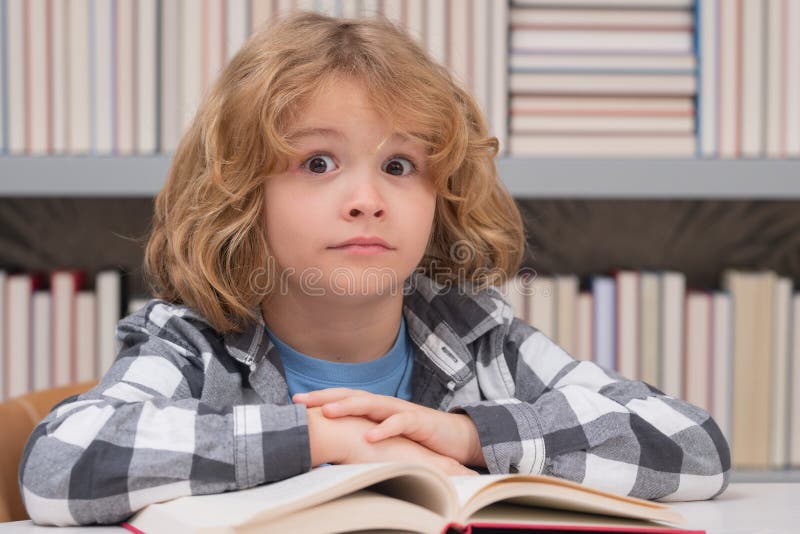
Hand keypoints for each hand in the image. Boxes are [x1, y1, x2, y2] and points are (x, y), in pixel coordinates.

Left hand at [306, 407, 476, 475]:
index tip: (295, 401)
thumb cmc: (414, 437)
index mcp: (374, 407)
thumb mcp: (383, 435)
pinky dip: (384, 429)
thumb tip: (332, 446)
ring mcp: (400, 410)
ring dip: (349, 406)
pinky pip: (399, 423)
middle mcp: (384, 404)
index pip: (343, 397)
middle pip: (352, 395)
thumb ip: (362, 434)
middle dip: (325, 396)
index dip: (320, 397)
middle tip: (301, 400)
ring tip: (328, 412)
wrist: (452, 436)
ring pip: (372, 403)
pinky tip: (369, 436)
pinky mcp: (417, 421)